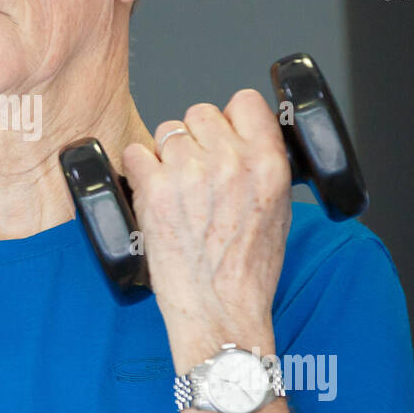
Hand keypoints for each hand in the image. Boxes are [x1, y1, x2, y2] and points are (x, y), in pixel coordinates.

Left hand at [122, 89, 291, 369]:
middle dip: (196, 137)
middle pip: (200, 112)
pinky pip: (135, 153)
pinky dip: (139, 171)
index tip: (224, 133)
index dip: (231, 118)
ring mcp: (189, 174)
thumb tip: (241, 141)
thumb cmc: (247, 272)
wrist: (219, 311)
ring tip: (176, 189)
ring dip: (166, 154)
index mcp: (268, 163)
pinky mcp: (154, 190)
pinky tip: (153, 194)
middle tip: (196, 170)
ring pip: (167, 130)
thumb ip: (262, 166)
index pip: (245, 101)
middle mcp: (230, 162)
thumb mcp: (278, 210)